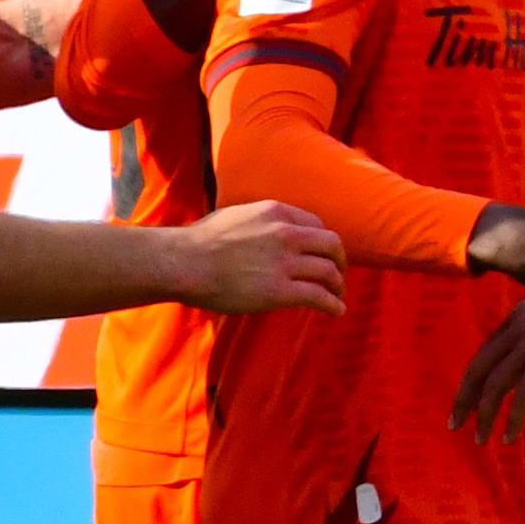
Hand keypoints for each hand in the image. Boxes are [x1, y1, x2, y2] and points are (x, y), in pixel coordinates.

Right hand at [178, 202, 346, 315]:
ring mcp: (284, 262)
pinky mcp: (280, 290)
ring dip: (338, 286)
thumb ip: (259, 222)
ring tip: (338, 296)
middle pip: (331, 246)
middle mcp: (286, 233)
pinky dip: (333, 304)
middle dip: (339, 262)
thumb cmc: (201, 242)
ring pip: (329, 272)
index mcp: (276, 212)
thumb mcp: (236, 215)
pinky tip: (336, 311)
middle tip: (338, 275)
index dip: (324, 243)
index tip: (323, 256)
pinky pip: (319, 296)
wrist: (185, 263)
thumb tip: (264, 231)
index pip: (316, 225)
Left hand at [452, 295, 524, 441]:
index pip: (484, 355)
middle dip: (463, 399)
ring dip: (484, 416)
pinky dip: (513, 419)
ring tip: (481, 440)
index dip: (471, 381)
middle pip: (478, 370)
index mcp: (515, 319)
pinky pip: (522, 395)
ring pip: (494, 386)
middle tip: (454, 425)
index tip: (464, 401)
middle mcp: (516, 331)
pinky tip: (509, 436)